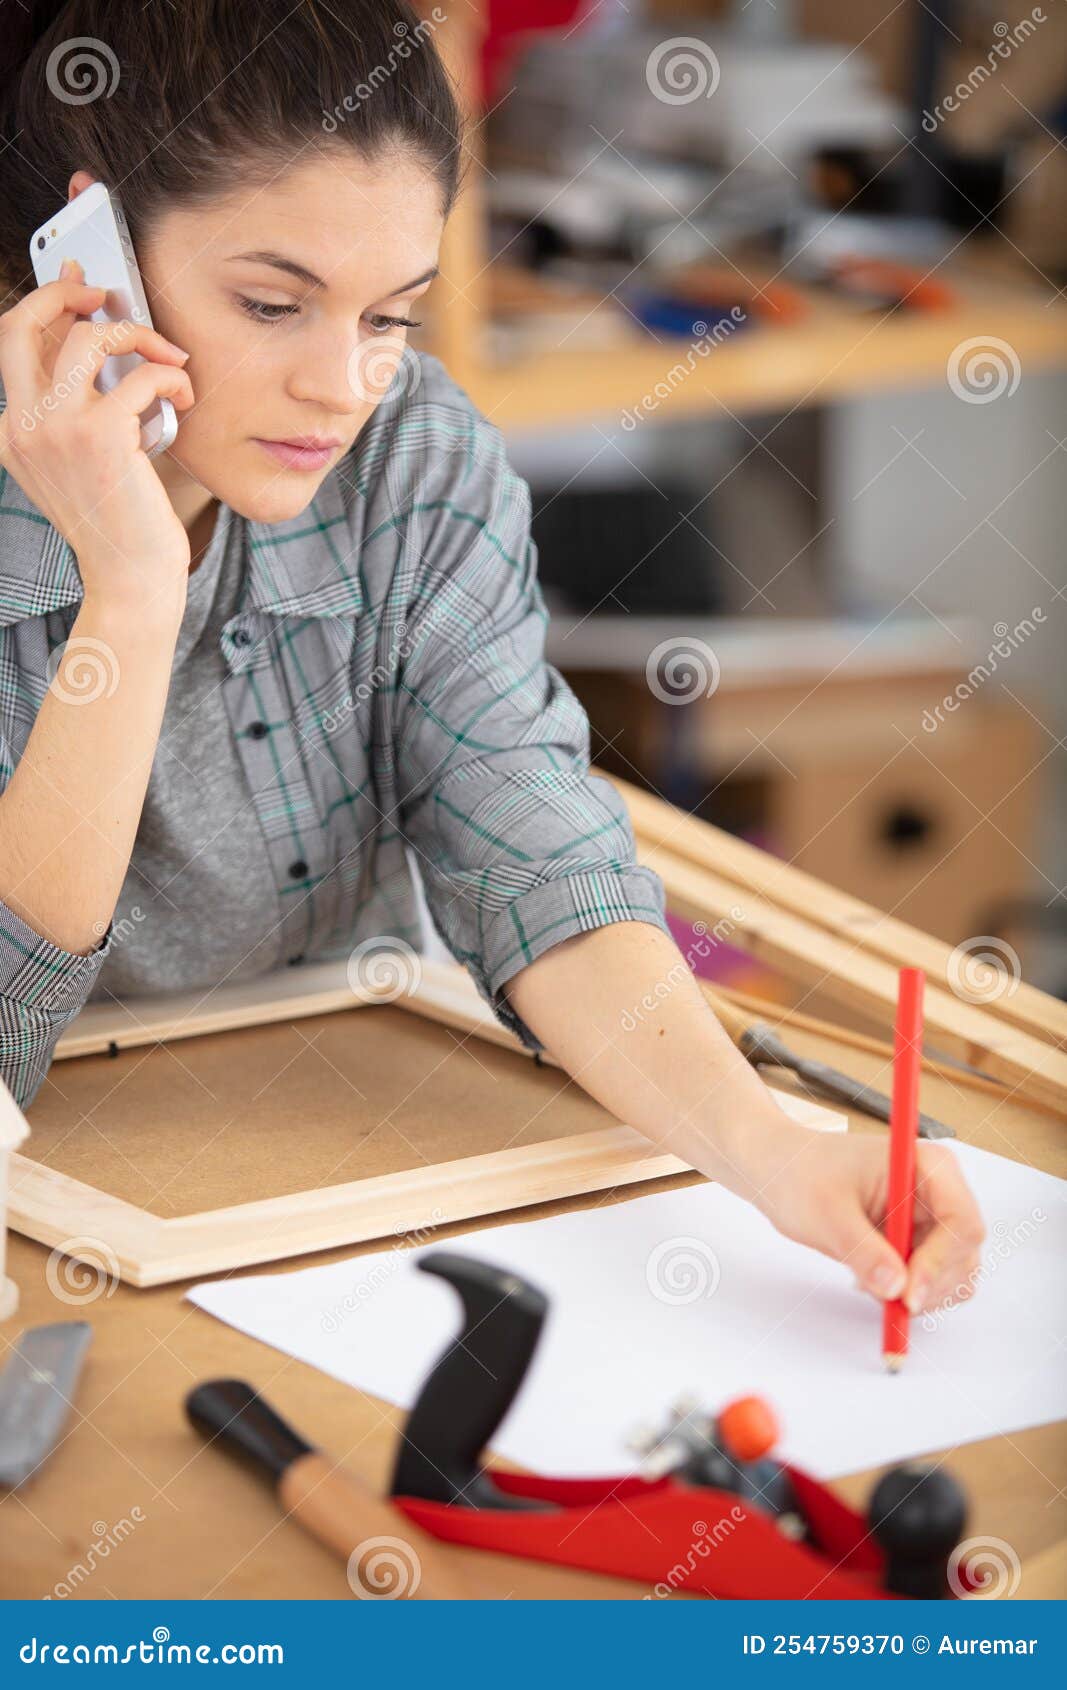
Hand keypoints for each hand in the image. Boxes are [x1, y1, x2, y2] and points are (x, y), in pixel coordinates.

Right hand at [0, 258, 194, 612]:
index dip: (47, 304)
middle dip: (67, 292)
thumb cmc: (119, 526)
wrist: (131, 580)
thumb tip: (100, 345)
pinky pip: (143, 376)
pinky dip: (172, 378)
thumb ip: (80, 409)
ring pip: (89, 337)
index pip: (16, 346)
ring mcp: (56, 429)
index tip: (75, 283)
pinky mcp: (102, 436)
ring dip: (139, 336)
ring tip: (169, 360)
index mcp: (11, 434)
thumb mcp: (85, 463)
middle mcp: (23, 427)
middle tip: (106, 294)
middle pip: (24, 323)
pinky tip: (184, 397)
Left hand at [746, 1125, 985, 1313]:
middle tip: (881, 1294)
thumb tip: (897, 1289)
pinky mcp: (921, 1238)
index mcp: (928, 1166)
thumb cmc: (802, 1175)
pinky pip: (934, 1279)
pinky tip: (871, 1277)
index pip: (962, 1221)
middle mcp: (940, 1190)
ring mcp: (932, 1216)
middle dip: (926, 1283)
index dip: (941, 1263)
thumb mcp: (827, 1214)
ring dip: (917, 1290)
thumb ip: (864, 1252)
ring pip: (954, 1272)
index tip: (908, 1294)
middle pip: (963, 1253)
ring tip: (866, 1278)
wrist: (782, 1171)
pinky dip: (909, 1291)